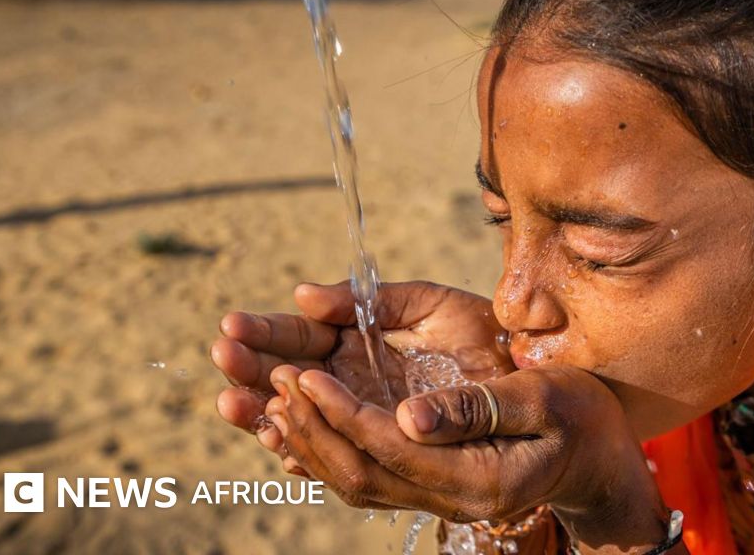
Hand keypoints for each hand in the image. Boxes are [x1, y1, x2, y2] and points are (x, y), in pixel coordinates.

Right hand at [210, 281, 512, 473]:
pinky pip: (334, 457)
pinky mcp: (378, 450)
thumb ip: (370, 299)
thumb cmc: (481, 335)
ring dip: (263, 411)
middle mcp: (349, 379)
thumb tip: (304, 297)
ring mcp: (359, 415)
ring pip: (300, 419)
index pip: (300, 335)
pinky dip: (304, 451)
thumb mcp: (428, 304)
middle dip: (252, 368)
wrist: (528, 381)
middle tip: (225, 358)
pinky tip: (278, 442)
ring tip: (233, 402)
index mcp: (354, 338)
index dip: (266, 331)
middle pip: (286, 376)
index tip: (234, 326)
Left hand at [265, 363, 675, 551]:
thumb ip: (481, 408)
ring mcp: (436, 497)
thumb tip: (410, 415)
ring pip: (354, 479)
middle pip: (359, 472)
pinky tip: (298, 423)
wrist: (600, 461)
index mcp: (475, 479)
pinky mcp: (429, 485)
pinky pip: (366, 476)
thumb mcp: (545, 400)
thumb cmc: (583, 418)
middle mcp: (447, 498)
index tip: (303, 373)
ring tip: (269, 395)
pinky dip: (326, 451)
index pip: (389, 448)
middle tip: (272, 376)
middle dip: (310, 425)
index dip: (341, 412)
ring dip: (308, 439)